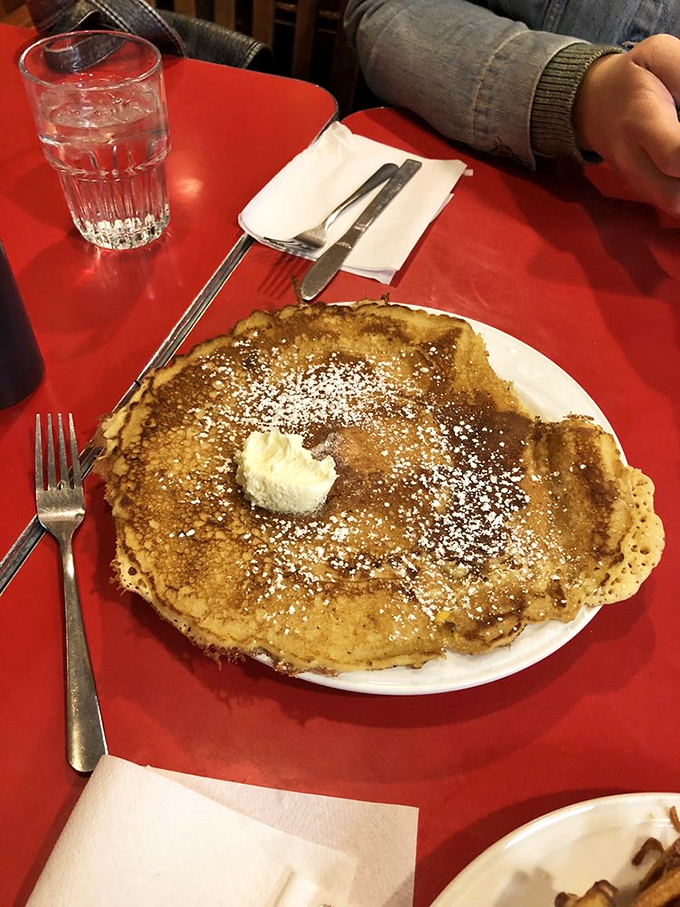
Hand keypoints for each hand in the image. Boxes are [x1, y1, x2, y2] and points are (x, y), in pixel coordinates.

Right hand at [573, 35, 679, 216]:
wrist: (589, 104)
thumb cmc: (632, 76)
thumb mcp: (658, 54)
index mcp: (640, 121)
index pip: (676, 154)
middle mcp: (632, 160)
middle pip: (674, 195)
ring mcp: (634, 180)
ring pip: (674, 205)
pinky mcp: (640, 189)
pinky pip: (671, 203)